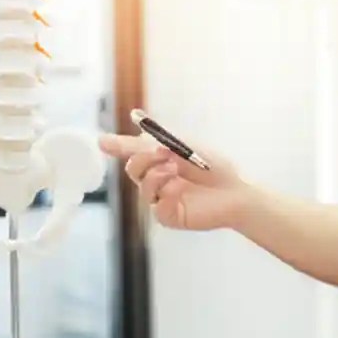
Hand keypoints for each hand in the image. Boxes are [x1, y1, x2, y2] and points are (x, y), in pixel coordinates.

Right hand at [99, 133, 248, 231]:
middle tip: (163, 152)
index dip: (118, 147)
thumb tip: (134, 120)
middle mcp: (159, 180)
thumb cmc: (215, 166)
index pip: (134, 153)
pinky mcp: (169, 216)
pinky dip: (165, 192)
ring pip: (142, 186)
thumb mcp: (183, 146)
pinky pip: (155, 205)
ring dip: (156, 174)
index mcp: (161, 161)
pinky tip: (179, 189)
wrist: (235, 189)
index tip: (102, 142)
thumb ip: (156, 139)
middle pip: (133, 169)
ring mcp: (162, 199)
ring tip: (175, 170)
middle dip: (144, 157)